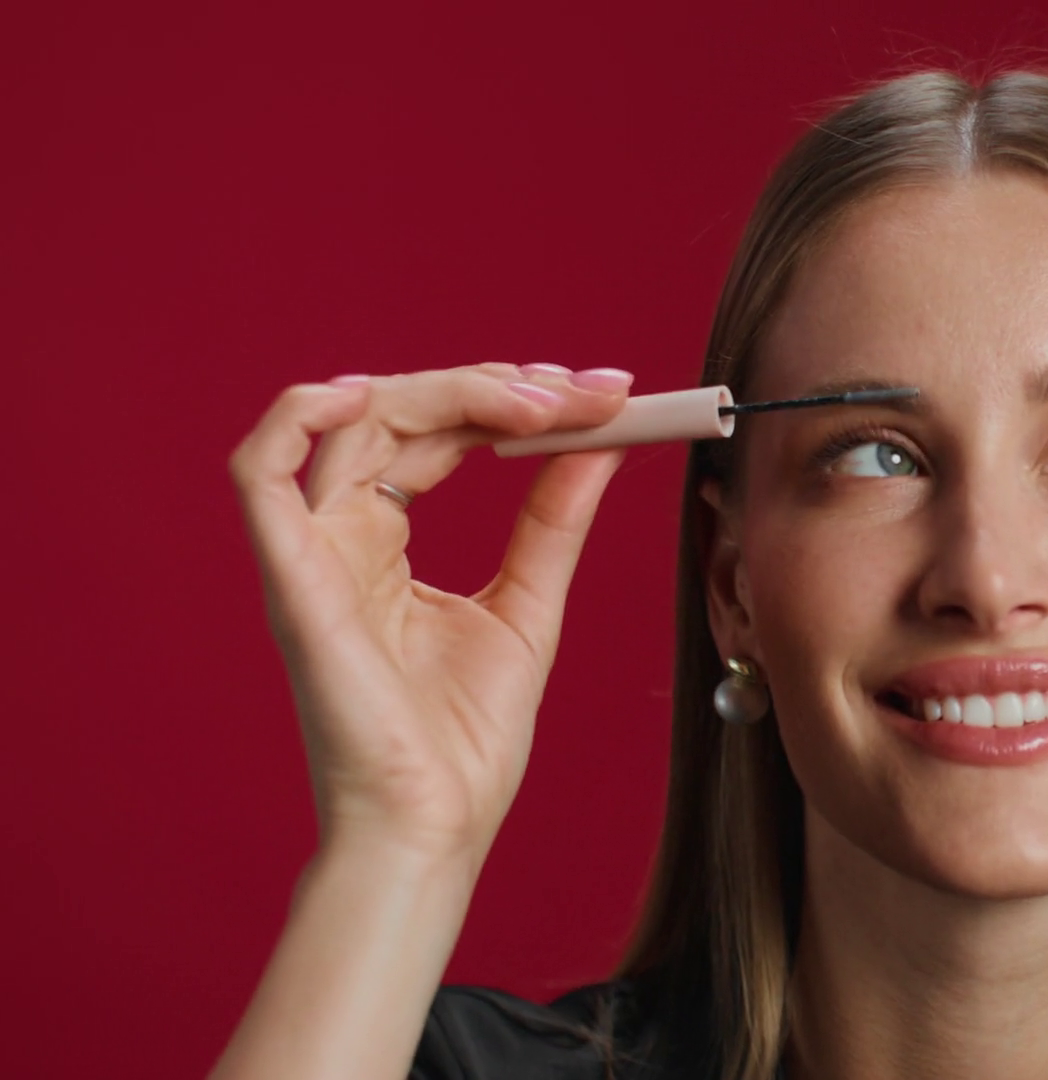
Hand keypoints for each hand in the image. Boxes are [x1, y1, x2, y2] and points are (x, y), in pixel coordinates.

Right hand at [228, 363, 632, 859]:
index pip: (440, 434)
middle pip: (402, 414)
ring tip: (536, 400)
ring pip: (352, 422)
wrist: (436, 823)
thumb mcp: (529, 605)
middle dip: (500, 387)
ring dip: (450, 391)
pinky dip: (298, 418)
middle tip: (590, 390)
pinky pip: (259, 475)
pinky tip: (367, 392)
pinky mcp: (292, 581)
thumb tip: (602, 441)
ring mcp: (312, 555)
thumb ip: (554, 520)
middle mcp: (342, 538)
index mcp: (386, 544)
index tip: (604, 392)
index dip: (515, 399)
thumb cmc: (464, 739)